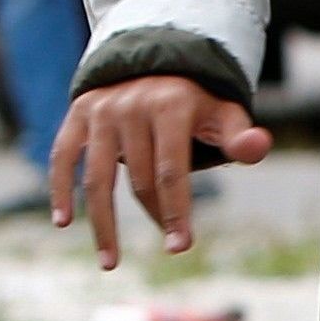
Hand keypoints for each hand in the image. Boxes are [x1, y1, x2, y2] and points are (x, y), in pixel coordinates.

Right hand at [52, 74, 272, 263]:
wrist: (155, 57)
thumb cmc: (196, 100)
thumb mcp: (223, 112)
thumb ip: (239, 135)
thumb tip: (260, 146)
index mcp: (171, 106)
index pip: (172, 168)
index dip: (176, 210)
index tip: (180, 247)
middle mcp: (132, 106)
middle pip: (139, 178)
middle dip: (156, 216)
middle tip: (171, 248)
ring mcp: (102, 110)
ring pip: (97, 176)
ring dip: (102, 223)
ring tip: (109, 263)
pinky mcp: (79, 113)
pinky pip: (63, 156)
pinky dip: (60, 188)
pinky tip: (63, 222)